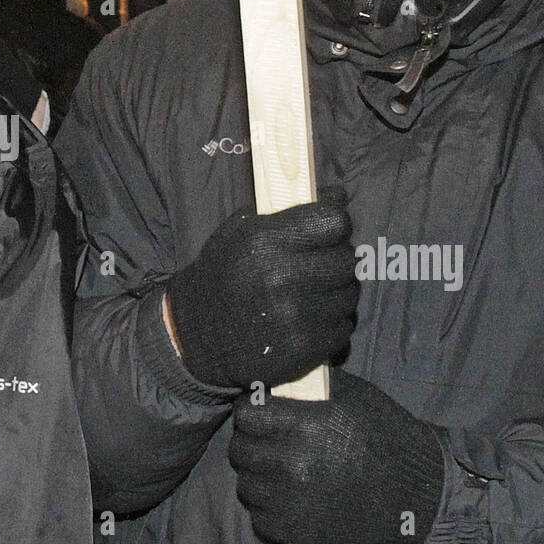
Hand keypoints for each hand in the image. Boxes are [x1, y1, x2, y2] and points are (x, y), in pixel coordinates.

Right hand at [166, 192, 356, 389]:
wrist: (195, 335)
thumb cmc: (222, 275)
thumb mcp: (242, 231)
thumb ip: (291, 210)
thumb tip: (340, 195)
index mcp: (266, 241)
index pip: (335, 222)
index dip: (337, 224)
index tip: (329, 231)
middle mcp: (283, 278)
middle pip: (346, 259)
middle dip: (336, 259)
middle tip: (318, 266)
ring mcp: (295, 317)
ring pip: (349, 294)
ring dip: (337, 292)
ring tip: (311, 294)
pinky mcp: (304, 348)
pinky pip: (343, 327)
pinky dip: (333, 323)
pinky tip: (310, 320)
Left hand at [229, 369, 445, 543]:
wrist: (419, 494)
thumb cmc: (390, 437)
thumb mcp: (356, 396)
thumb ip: (310, 386)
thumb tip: (275, 381)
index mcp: (307, 426)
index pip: (247, 415)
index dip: (250, 409)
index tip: (259, 411)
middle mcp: (293, 465)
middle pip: (241, 450)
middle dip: (251, 441)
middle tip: (269, 440)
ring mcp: (292, 503)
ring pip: (246, 485)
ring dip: (259, 475)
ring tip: (280, 470)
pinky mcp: (296, 533)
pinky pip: (259, 517)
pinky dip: (269, 506)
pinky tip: (289, 496)